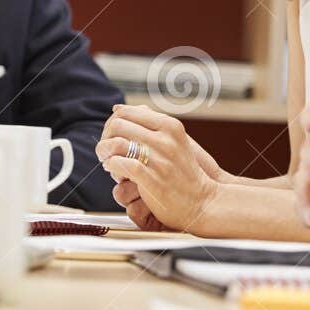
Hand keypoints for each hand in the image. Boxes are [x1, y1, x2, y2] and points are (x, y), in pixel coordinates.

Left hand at [96, 105, 219, 232]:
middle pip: (118, 126)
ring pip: (117, 143)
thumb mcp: (174, 140)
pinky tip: (115, 171)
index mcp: (170, 126)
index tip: (112, 136)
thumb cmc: (185, 172)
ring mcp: (160, 160)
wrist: (203, 201)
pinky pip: (121, 164)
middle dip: (106, 138)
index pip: (126, 112)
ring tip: (108, 161)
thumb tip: (118, 108)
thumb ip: (150, 124)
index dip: (112, 123)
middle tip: (106, 151)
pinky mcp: (152, 180)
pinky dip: (112, 166)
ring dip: (106, 153)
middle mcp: (165, 139)